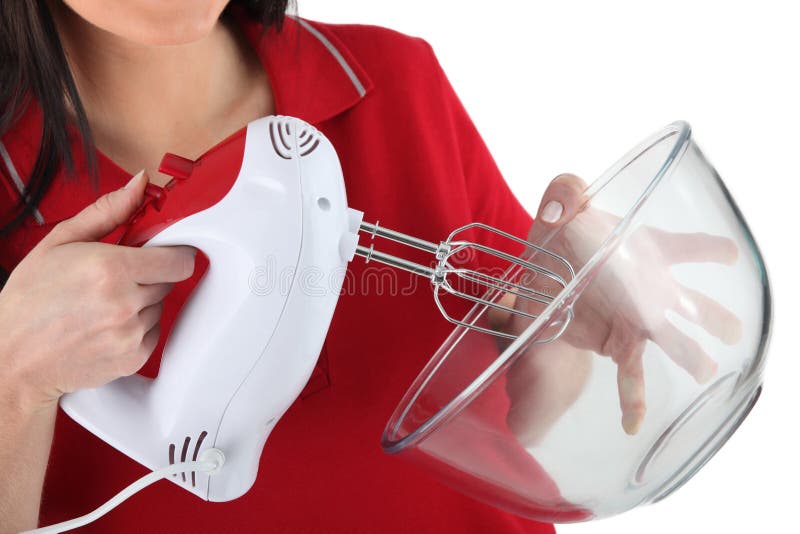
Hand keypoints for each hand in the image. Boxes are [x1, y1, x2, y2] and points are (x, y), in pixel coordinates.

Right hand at [0, 171, 195, 413]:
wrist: (12, 358)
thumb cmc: (28, 301)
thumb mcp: (60, 243)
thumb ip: (107, 211)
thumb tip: (139, 185)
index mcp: (110, 269)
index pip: (180, 259)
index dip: (173, 252)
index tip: (162, 251)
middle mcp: (125, 303)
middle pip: (169, 280)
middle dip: (150, 273)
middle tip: (115, 277)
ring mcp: (131, 333)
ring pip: (160, 305)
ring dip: (142, 301)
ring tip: (103, 304)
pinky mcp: (135, 358)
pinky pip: (154, 332)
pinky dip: (136, 327)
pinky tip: (105, 325)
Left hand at [504, 174, 740, 436]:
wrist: (540, 279)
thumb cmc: (560, 241)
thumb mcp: (557, 213)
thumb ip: (564, 193)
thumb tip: (565, 203)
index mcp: (640, 250)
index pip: (679, 247)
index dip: (704, 248)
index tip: (729, 254)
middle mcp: (646, 286)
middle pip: (687, 301)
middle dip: (711, 315)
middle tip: (732, 330)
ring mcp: (635, 318)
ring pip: (669, 338)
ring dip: (687, 354)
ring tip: (705, 371)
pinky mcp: (616, 343)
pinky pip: (630, 372)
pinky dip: (634, 397)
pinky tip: (634, 422)